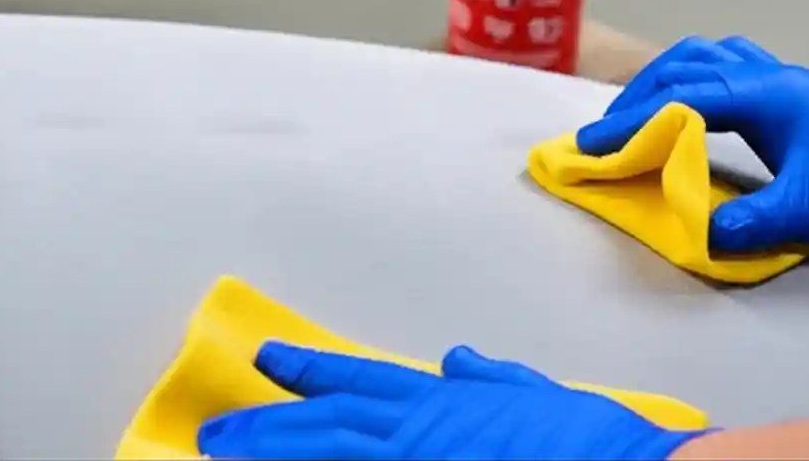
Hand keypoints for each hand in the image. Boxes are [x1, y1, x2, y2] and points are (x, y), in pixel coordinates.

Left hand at [198, 342, 711, 459]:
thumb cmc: (589, 438)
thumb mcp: (537, 394)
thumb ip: (491, 378)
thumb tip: (457, 358)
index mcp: (444, 401)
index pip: (360, 381)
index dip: (310, 371)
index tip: (270, 361)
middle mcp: (422, 430)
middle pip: (328, 423)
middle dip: (269, 424)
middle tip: (218, 427)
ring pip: (331, 456)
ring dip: (276, 452)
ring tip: (225, 453)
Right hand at [575, 36, 808, 253]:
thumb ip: (748, 223)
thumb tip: (698, 234)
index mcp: (767, 94)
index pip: (681, 98)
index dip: (630, 121)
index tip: (589, 145)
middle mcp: (768, 76)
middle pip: (685, 65)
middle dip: (636, 96)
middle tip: (603, 133)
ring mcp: (780, 80)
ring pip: (705, 56)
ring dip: (663, 79)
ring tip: (634, 114)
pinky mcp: (789, 94)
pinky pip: (726, 66)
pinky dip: (692, 79)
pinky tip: (686, 107)